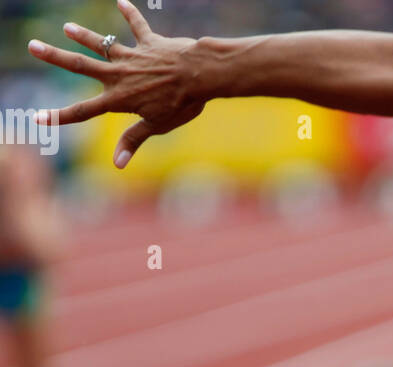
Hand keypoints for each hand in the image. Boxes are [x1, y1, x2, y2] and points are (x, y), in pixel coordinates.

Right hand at [29, 0, 204, 167]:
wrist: (200, 75)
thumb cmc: (181, 105)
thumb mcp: (157, 126)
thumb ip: (134, 140)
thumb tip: (117, 164)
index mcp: (118, 98)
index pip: (83, 111)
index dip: (59, 116)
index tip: (37, 118)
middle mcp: (119, 75)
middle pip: (80, 65)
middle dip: (54, 56)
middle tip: (33, 45)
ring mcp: (132, 56)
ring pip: (102, 44)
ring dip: (84, 35)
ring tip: (68, 28)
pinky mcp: (149, 43)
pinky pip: (137, 26)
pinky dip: (130, 14)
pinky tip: (121, 1)